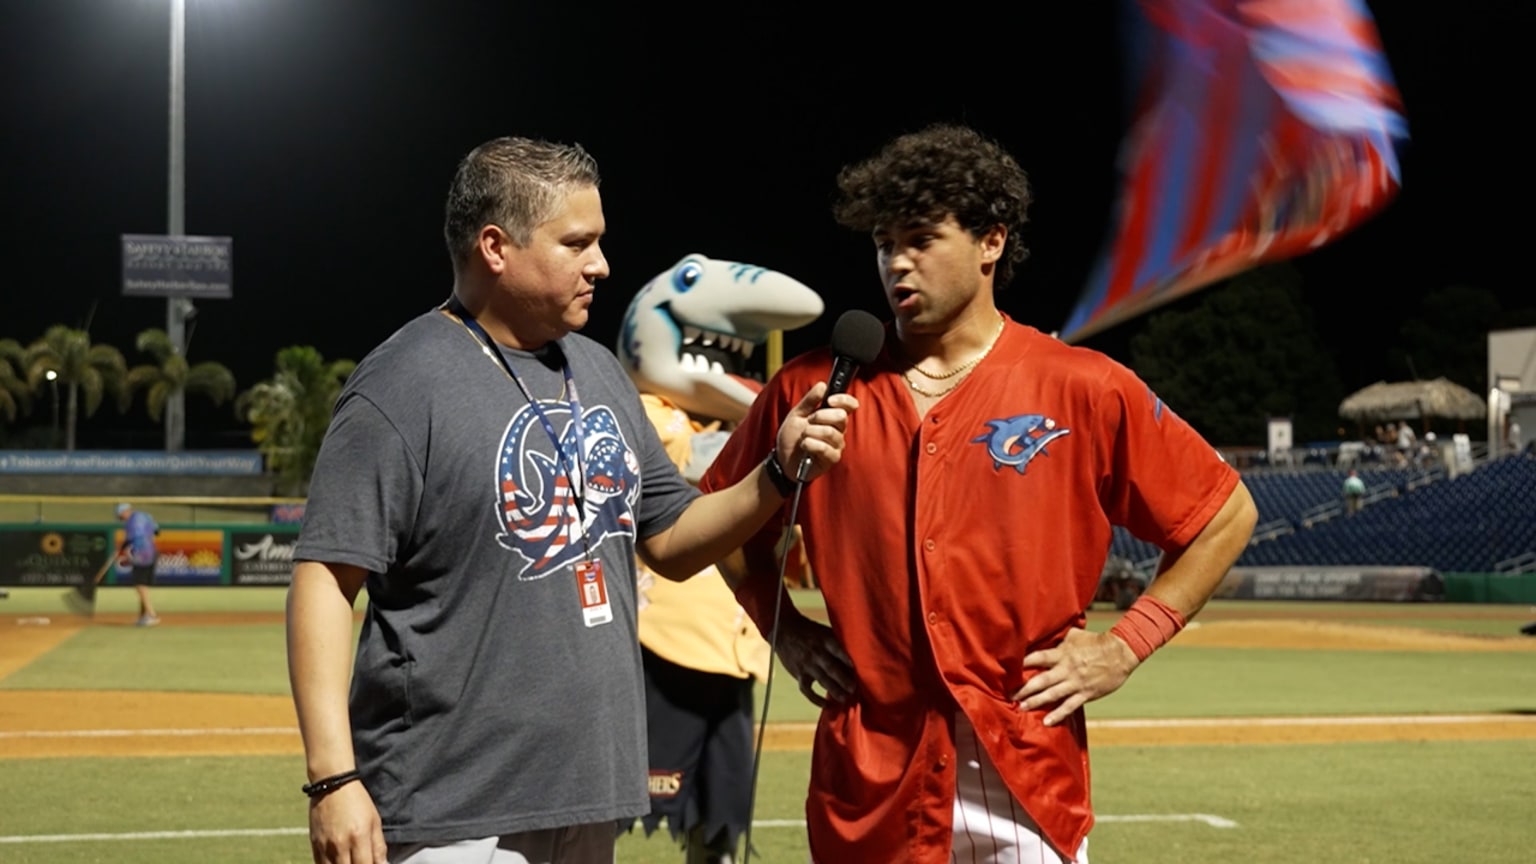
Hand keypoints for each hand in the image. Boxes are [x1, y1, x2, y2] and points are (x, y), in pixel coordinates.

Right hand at [308, 781, 386, 863]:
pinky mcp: (314, 845)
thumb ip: (379, 847)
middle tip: (361, 860)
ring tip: (350, 859)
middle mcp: (340, 844)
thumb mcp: (375, 821)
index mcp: (359, 837)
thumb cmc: (357, 801)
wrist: (333, 785)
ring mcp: (325, 846)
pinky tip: (339, 861)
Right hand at [774, 611, 856, 707]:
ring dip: (834, 690)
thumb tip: (860, 650)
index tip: (858, 668)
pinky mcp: (799, 674)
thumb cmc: (810, 631)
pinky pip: (807, 690)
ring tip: (844, 698)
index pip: (838, 650)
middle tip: (853, 688)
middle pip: (831, 667)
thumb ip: (838, 640)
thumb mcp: (824, 630)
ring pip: (822, 680)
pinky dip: (816, 699)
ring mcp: (807, 664)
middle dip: (843, 679)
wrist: (784, 630)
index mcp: (825, 640)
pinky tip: (826, 705)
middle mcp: (816, 652)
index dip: (847, 659)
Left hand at [775, 382, 857, 483]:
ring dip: (811, 432)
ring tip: (803, 436)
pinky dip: (811, 444)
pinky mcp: (832, 458)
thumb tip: (822, 385)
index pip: (849, 405)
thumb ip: (809, 400)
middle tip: (808, 421)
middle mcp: (838, 430)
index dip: (843, 400)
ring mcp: (836, 445)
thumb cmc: (792, 437)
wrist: (782, 459)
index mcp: (832, 417)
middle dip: (821, 416)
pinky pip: (825, 448)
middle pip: (841, 417)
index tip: (830, 400)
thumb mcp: (796, 414)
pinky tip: (804, 445)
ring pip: (830, 432)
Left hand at [1011, 628, 1137, 726]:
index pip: (1038, 658)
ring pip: (1052, 694)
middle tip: (1009, 695)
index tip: (1008, 670)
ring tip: (1021, 707)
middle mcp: (1066, 669)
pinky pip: (1069, 706)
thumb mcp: (1074, 634)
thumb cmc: (1096, 642)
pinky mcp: (1086, 693)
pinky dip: (1058, 714)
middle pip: (1041, 680)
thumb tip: (1043, 633)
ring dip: (1036, 702)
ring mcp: (1076, 682)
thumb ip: (1058, 638)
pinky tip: (1047, 722)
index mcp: (1062, 653)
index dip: (1022, 663)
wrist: (1120, 653)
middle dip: (1024, 688)